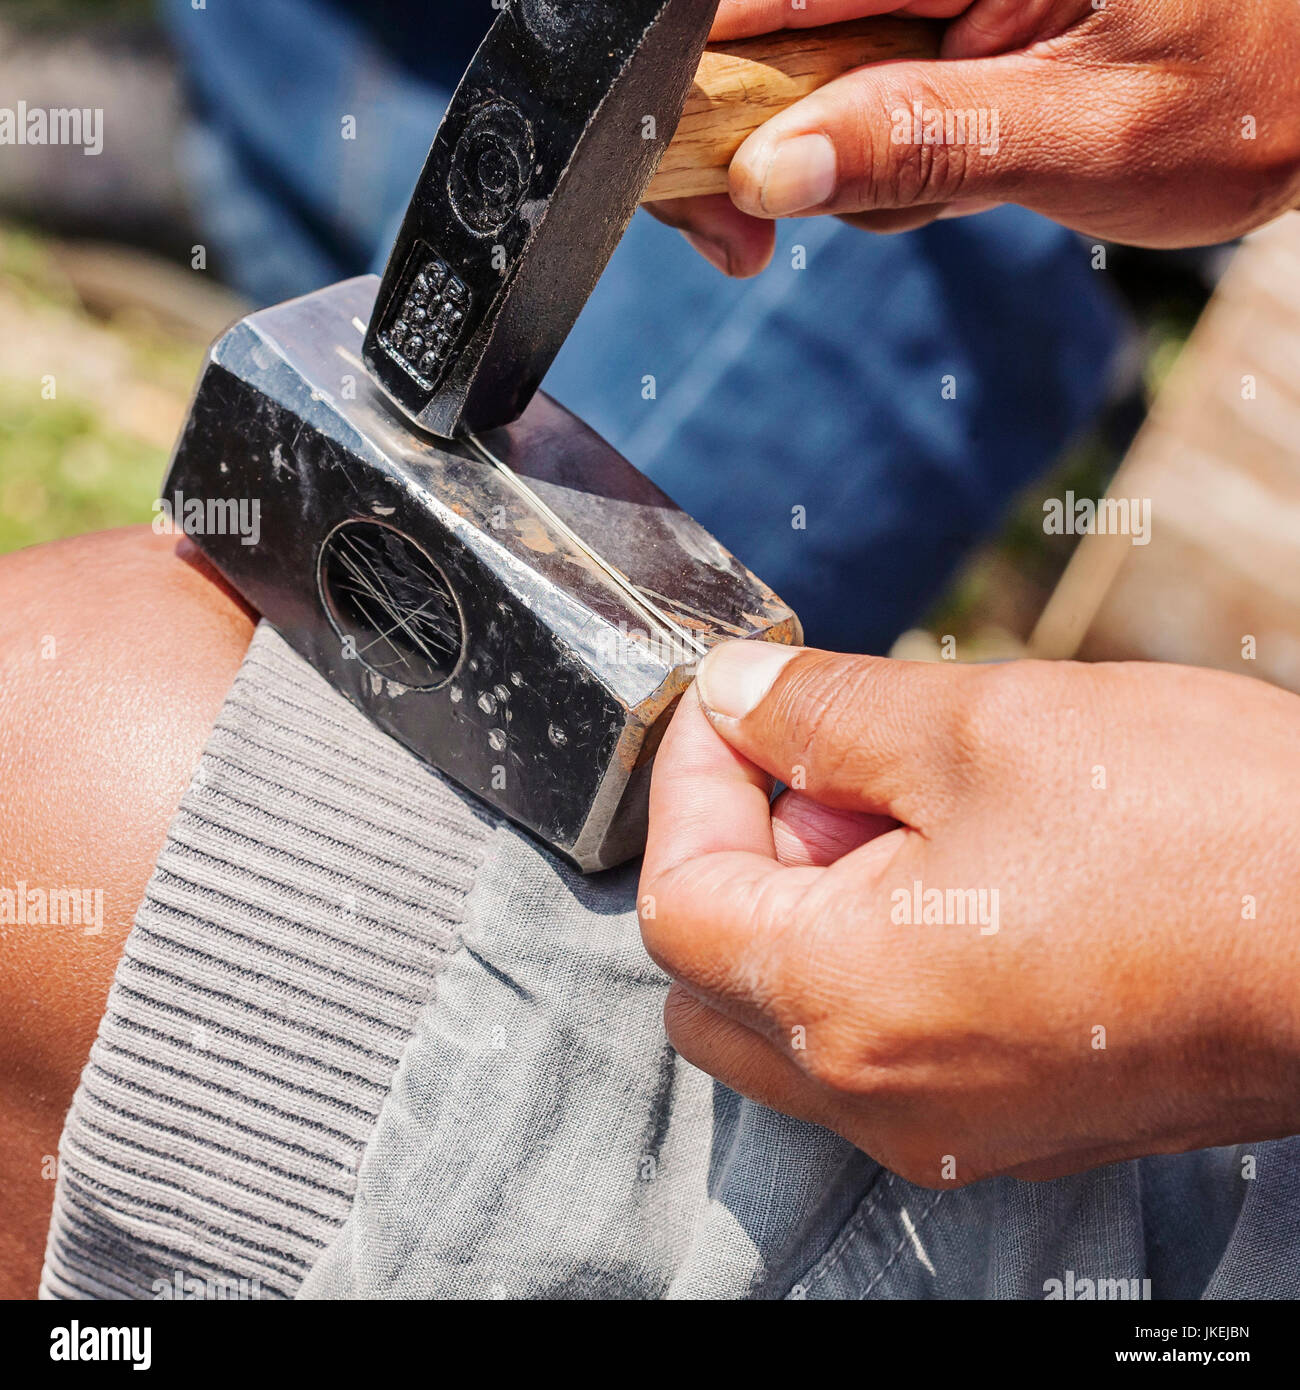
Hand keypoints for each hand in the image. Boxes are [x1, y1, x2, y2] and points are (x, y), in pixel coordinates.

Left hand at [639, 642, 1299, 1186]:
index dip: (689, 781)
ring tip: (913, 808)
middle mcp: (878, 1097)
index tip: (732, 707)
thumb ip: (820, 714)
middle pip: (714, 975)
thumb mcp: (978, 729)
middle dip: (743, 849)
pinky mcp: (1009, 1124)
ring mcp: (948, 1128)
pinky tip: (962, 873)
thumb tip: (734, 693)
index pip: (679, 899)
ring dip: (810, 902)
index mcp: (845, 1003)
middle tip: (825, 764)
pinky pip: (877, 1047)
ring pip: (792, 1017)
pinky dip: (873, 957)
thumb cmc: (1203, 832)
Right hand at [651, 0, 1299, 275]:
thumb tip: (768, 172)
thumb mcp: (1088, 134)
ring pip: (821, 66)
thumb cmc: (1263, 91)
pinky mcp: (966, 12)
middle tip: (753, 246)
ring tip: (937, 195)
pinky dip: (885, 151)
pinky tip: (952, 171)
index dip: (702, 95)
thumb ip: (923, 143)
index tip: (701, 199)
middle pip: (776, 27)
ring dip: (838, 161)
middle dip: (763, 145)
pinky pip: (878, 80)